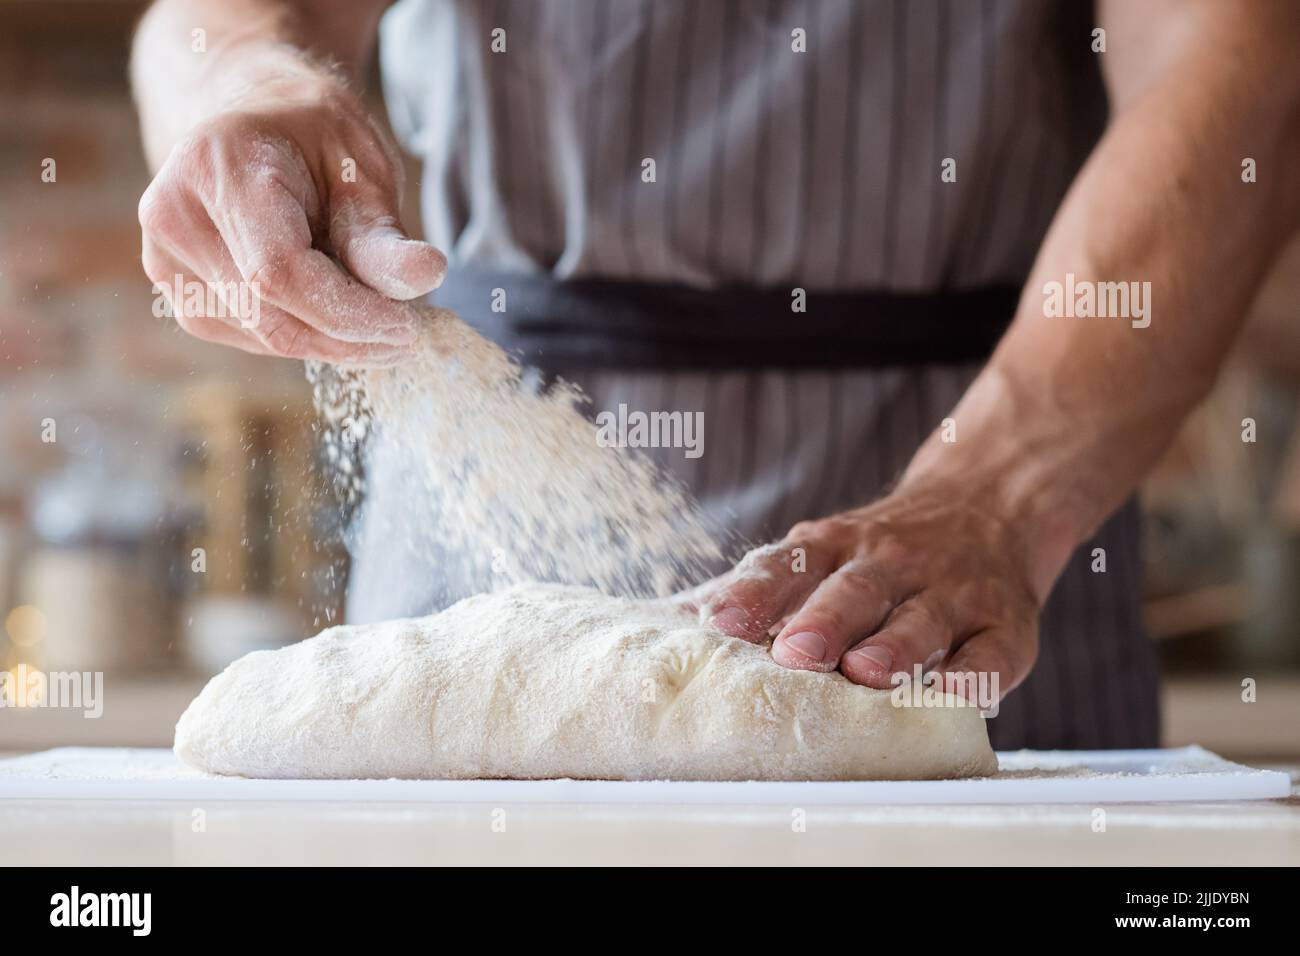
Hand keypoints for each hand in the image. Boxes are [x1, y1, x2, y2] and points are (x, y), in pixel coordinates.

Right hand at [138, 70, 445, 363]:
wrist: (252, 125)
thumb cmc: (313, 139)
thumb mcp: (360, 168)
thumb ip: (382, 233)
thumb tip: (426, 277)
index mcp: (216, 167)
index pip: (279, 271)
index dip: (348, 312)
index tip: (408, 327)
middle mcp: (174, 215)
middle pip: (271, 314)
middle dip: (349, 336)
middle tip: (408, 334)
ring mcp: (166, 260)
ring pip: (265, 336)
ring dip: (333, 341)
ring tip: (379, 316)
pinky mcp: (179, 294)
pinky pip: (253, 338)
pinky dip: (307, 335)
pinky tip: (335, 312)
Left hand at [684, 480, 1042, 699]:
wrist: (988, 504)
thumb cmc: (878, 553)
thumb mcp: (820, 552)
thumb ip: (759, 586)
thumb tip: (671, 617)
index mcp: (836, 548)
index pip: (787, 567)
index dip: (752, 595)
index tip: (717, 624)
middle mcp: (892, 563)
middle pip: (854, 590)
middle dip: (822, 621)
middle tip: (794, 653)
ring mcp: (953, 591)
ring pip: (922, 618)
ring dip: (895, 645)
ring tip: (866, 671)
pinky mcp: (1005, 625)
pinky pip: (994, 652)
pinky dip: (980, 673)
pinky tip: (959, 693)